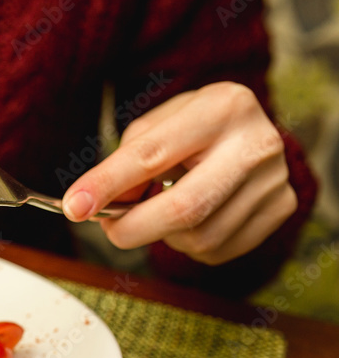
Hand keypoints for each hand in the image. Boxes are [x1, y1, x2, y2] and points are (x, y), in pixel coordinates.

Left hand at [62, 82, 297, 265]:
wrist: (252, 132)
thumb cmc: (192, 130)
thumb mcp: (156, 127)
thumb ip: (124, 162)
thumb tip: (98, 207)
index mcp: (222, 108)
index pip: (152, 154)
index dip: (107, 184)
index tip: (74, 207)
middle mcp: (256, 143)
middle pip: (183, 209)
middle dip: (132, 227)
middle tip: (108, 227)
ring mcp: (275, 180)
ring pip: (198, 237)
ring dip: (163, 234)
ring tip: (161, 208)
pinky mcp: (282, 209)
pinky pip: (217, 250)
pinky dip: (189, 243)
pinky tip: (192, 218)